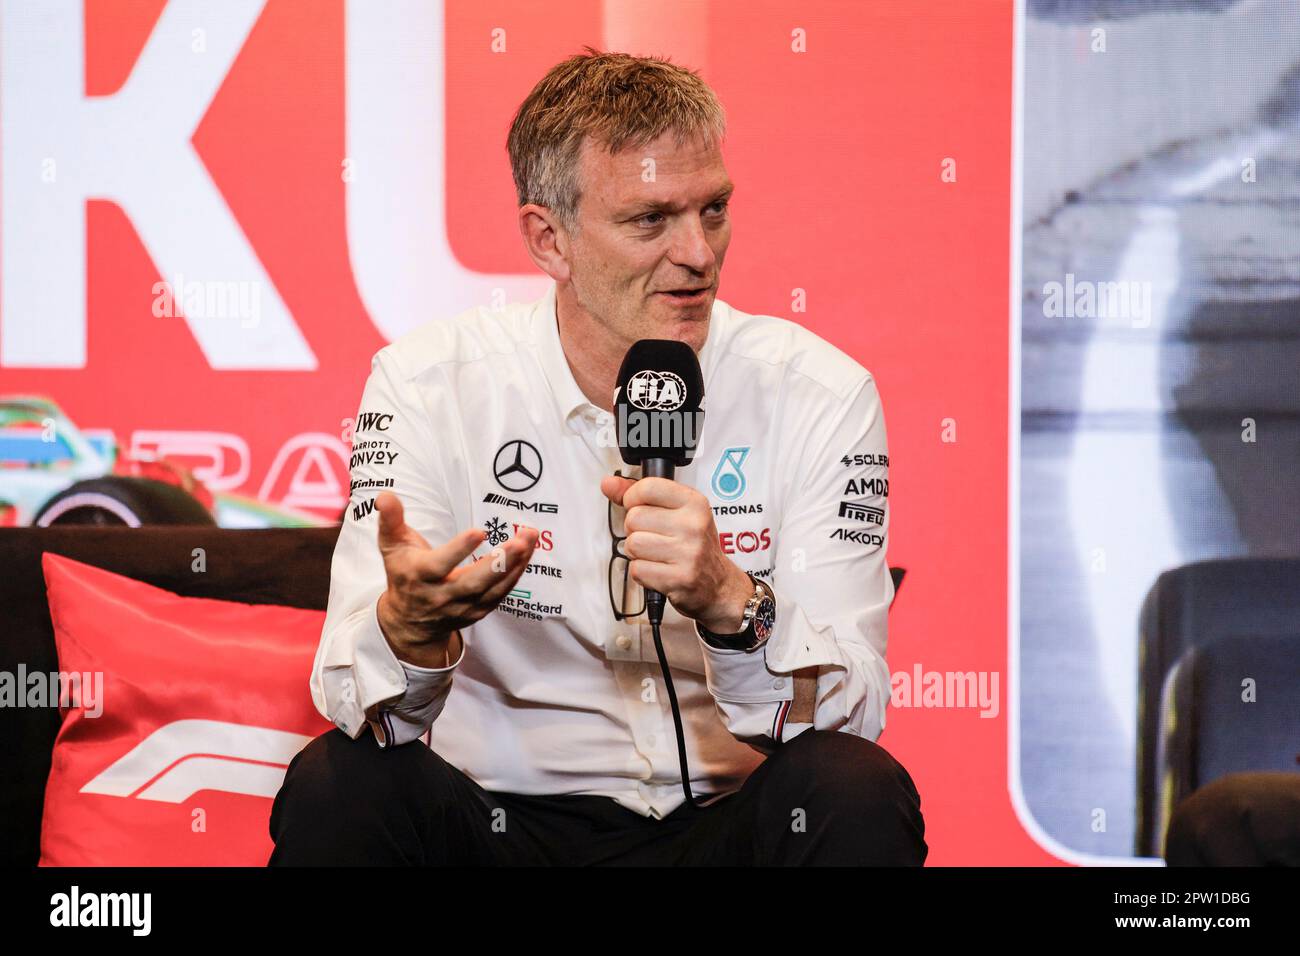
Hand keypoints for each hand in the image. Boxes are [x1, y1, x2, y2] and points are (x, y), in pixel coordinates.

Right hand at [374, 492, 537, 667]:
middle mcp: (441, 595)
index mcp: (419, 576)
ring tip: (529, 539)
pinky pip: (500, 595)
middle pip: (473, 583)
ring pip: (492, 590)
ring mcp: (461, 607)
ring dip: (514, 565)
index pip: (440, 564)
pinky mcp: (477, 612)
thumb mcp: (391, 546)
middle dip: (498, 563)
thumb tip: (385, 496)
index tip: (480, 531)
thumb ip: (391, 520)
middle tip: (519, 541)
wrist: (409, 621)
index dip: (460, 549)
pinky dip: (515, 575)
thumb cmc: (403, 573)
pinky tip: (527, 554)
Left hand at [600, 475, 753, 632]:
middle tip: (654, 537)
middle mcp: (693, 526)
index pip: (648, 488)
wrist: (718, 584)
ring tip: (656, 554)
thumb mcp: (676, 512)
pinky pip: (637, 569)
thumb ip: (640, 496)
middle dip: (635, 530)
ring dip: (637, 553)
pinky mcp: (678, 579)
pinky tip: (658, 569)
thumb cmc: (694, 545)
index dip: (633, 498)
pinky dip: (641, 572)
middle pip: (634, 518)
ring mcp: (688, 553)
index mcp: (694, 503)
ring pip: (632, 544)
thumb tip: (609, 484)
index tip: (639, 507)